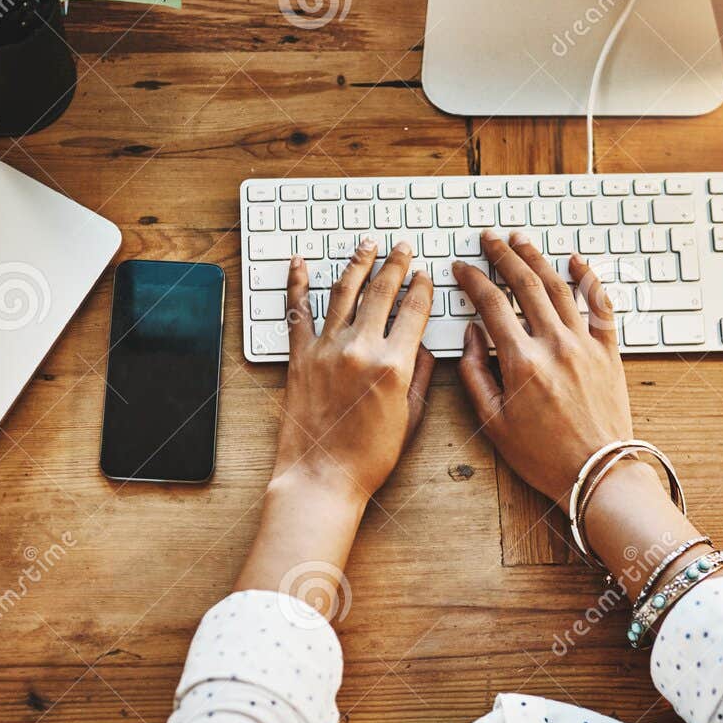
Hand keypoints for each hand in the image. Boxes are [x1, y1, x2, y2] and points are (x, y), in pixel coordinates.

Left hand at [271, 239, 435, 504]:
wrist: (321, 477)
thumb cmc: (368, 458)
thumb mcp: (410, 417)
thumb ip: (419, 375)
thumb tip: (421, 345)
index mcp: (393, 365)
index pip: (414, 311)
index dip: (422, 288)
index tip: (425, 274)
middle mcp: (359, 349)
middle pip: (381, 292)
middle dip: (394, 264)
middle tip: (401, 247)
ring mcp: (326, 350)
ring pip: (344, 292)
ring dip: (357, 263)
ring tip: (366, 245)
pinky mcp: (299, 358)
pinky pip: (298, 312)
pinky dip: (298, 284)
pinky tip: (300, 264)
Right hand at [454, 231, 630, 508]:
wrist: (597, 473)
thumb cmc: (543, 456)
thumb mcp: (494, 422)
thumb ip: (476, 375)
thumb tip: (472, 336)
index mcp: (522, 362)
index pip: (491, 304)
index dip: (473, 280)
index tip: (462, 268)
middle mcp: (555, 345)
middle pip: (525, 284)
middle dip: (503, 255)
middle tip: (489, 239)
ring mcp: (585, 345)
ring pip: (559, 286)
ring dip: (538, 258)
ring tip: (522, 241)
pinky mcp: (608, 352)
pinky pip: (600, 305)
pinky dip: (588, 278)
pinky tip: (576, 262)